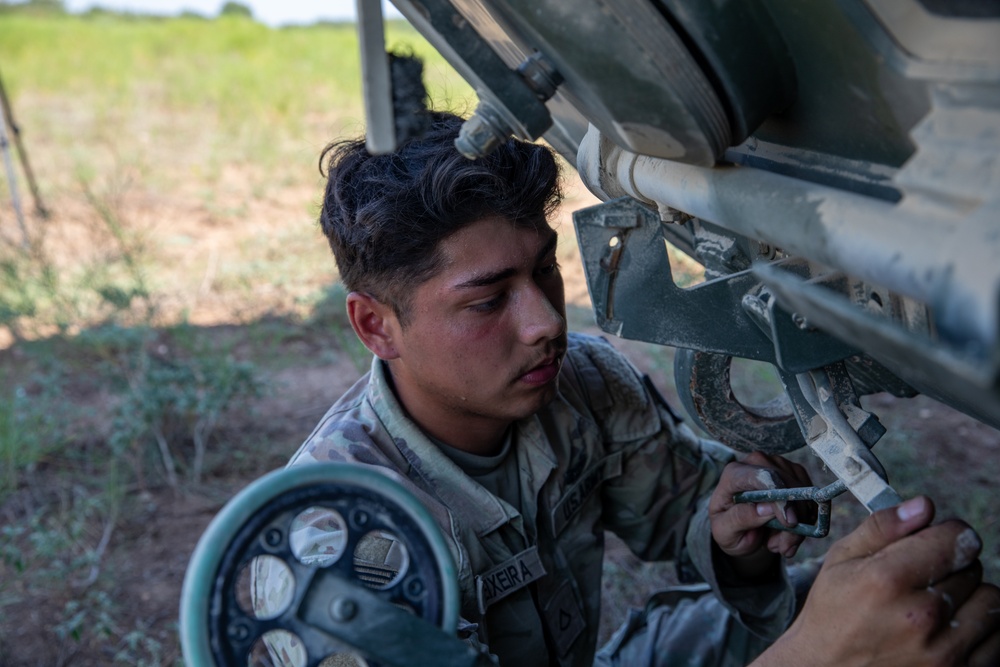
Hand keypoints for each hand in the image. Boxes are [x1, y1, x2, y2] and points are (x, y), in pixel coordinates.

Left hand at [709, 452, 812, 573]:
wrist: (739, 528)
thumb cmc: (727, 528)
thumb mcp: (725, 531)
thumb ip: (741, 518)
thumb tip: (767, 508)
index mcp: (733, 474)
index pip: (763, 477)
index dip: (781, 499)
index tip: (790, 523)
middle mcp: (756, 463)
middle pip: (788, 487)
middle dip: (792, 523)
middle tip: (783, 547)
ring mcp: (777, 465)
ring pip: (803, 495)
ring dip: (798, 526)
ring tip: (778, 543)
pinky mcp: (794, 473)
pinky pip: (810, 500)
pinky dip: (805, 522)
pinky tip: (787, 535)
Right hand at [753, 496, 999, 666]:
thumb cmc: (833, 613)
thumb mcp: (842, 561)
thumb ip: (883, 528)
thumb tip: (924, 506)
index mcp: (888, 579)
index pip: (957, 537)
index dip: (947, 533)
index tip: (935, 540)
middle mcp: (921, 615)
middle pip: (972, 566)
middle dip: (951, 565)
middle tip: (922, 580)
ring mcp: (945, 651)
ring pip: (991, 599)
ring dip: (969, 597)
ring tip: (937, 605)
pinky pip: (998, 637)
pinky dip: (979, 629)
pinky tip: (948, 629)